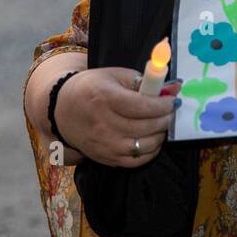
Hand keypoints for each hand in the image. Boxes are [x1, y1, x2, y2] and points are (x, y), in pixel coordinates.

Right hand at [54, 67, 180, 167]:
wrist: (61, 110)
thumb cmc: (92, 88)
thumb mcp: (115, 76)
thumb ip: (145, 81)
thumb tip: (174, 88)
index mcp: (105, 98)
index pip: (143, 105)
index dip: (164, 104)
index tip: (174, 100)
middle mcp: (103, 124)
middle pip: (146, 126)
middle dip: (165, 119)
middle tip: (171, 112)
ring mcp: (104, 144)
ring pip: (144, 145)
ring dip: (160, 135)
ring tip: (162, 124)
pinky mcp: (105, 158)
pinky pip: (136, 161)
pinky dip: (150, 151)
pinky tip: (152, 139)